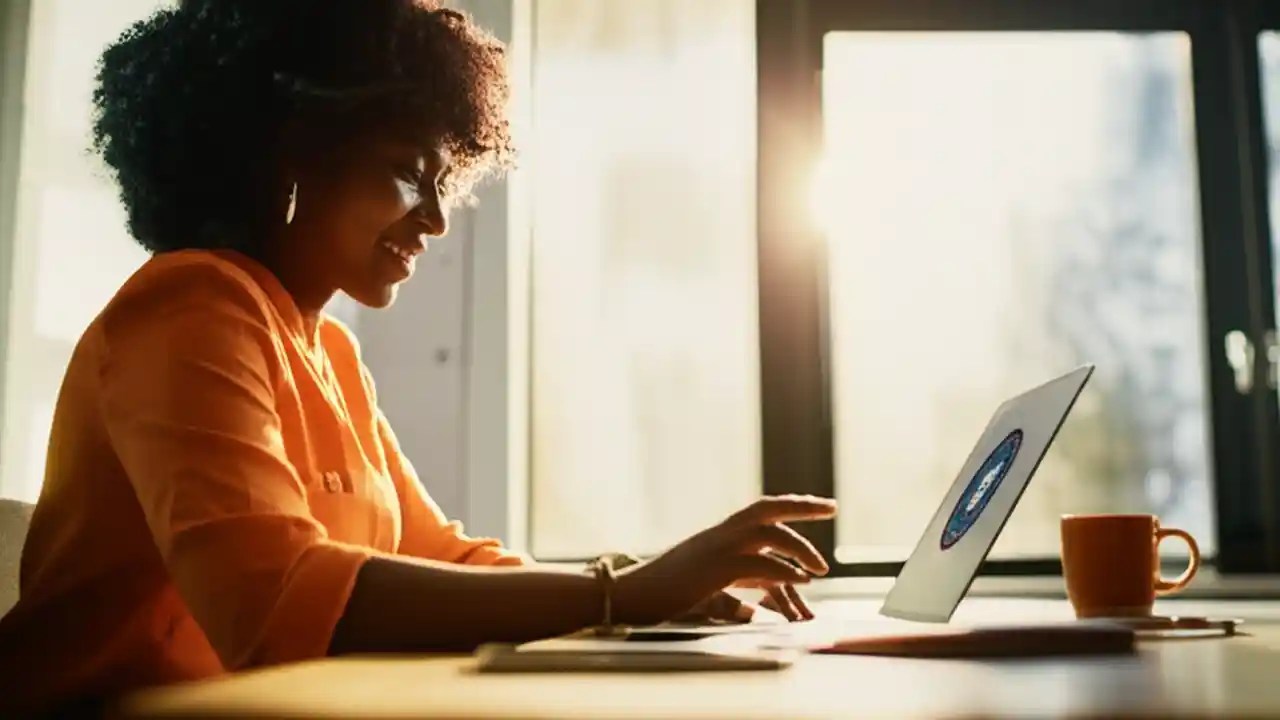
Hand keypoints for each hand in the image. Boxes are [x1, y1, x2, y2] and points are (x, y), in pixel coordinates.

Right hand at [613, 495, 835, 625]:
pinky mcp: (713, 569)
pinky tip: (801, 580)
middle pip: (766, 508)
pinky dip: (783, 570)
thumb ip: (733, 591)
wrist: (627, 597)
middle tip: (831, 507)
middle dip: (801, 506)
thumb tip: (755, 608)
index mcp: (719, 537)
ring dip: (799, 547)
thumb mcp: (705, 588)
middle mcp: (719, 536)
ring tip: (821, 568)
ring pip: (767, 533)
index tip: (820, 505)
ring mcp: (715, 549)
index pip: (760, 510)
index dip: (791, 506)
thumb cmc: (662, 597)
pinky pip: (757, 563)